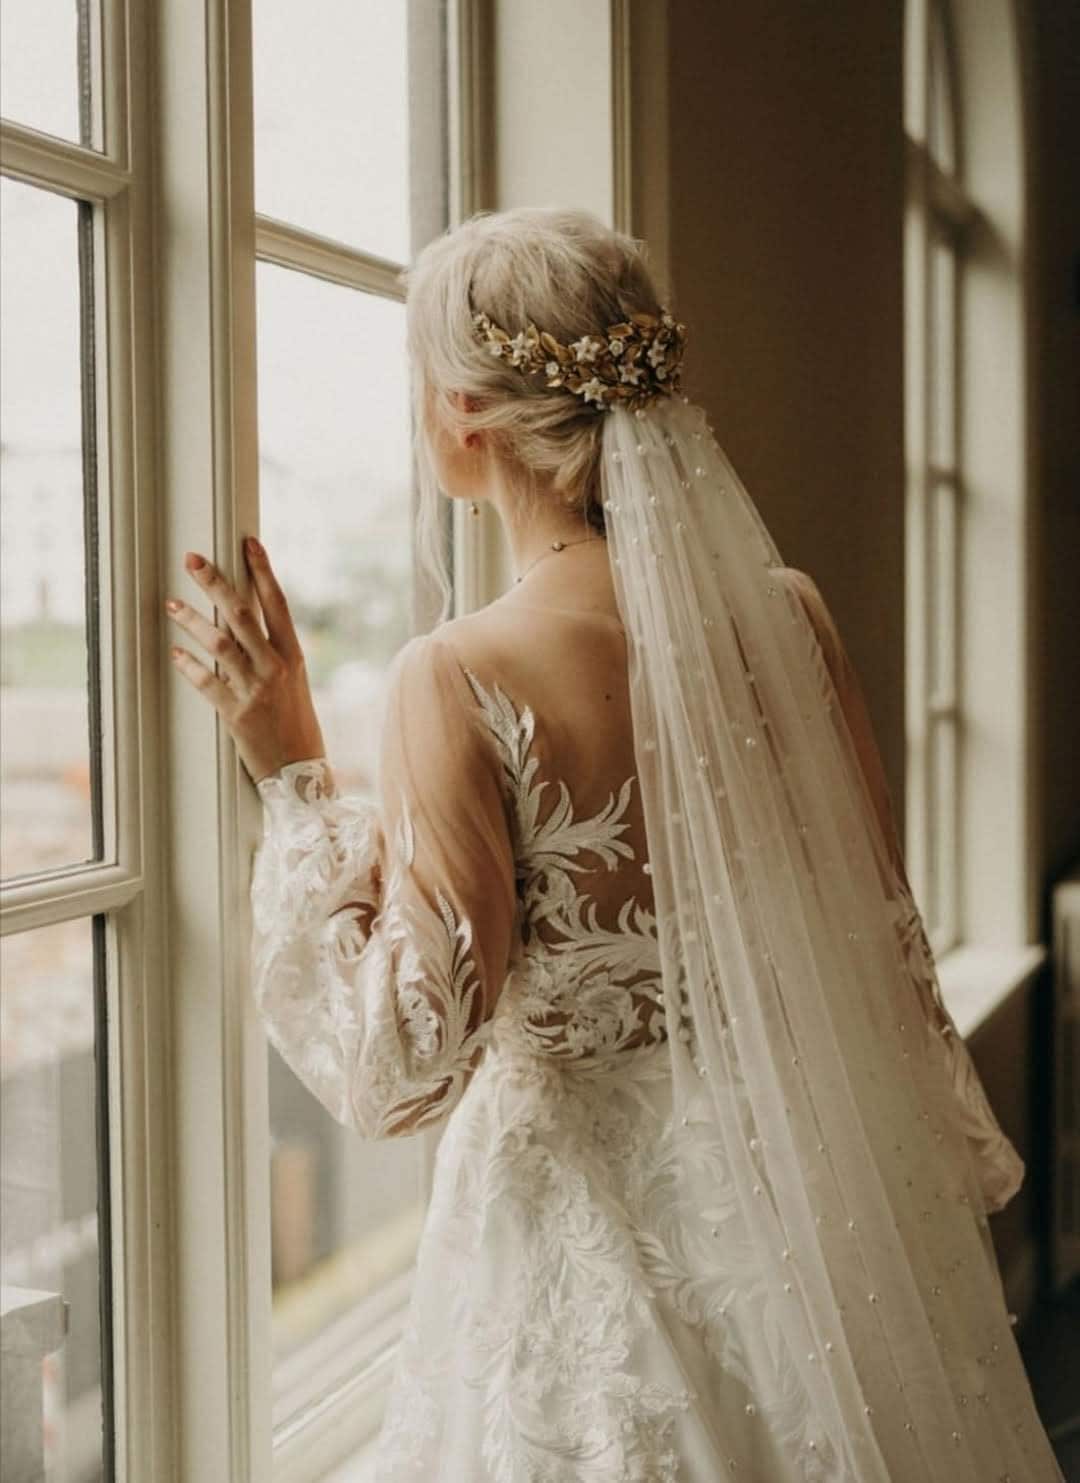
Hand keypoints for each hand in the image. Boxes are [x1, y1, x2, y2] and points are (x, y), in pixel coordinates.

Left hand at [165, 537, 326, 784]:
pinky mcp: (237, 715)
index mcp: (294, 656)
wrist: (302, 772)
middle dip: (215, 583)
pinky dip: (189, 666)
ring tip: (172, 604)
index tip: (247, 543)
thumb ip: (273, 653)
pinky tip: (176, 653)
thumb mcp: (295, 683)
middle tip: (193, 561)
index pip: (277, 604)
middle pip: (242, 614)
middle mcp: (276, 668)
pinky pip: (207, 683)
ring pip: (220, 644)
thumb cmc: (297, 724)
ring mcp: (256, 691)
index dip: (262, 571)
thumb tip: (247, 620)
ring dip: (192, 620)